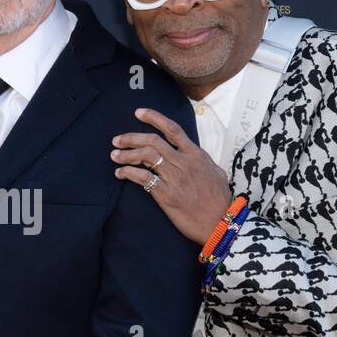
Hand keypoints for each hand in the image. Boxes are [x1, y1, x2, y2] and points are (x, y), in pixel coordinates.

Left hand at [112, 107, 231, 244]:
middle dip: (131, 138)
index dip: (154, 118)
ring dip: (126, 154)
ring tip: (114, 155)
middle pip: (153, 141)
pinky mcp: (166, 195)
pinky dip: (128, 173)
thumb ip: (203, 161)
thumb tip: (196, 155)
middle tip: (117, 140)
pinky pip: (143, 178)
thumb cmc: (221, 201)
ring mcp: (175, 178)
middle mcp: (184, 163)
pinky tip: (120, 174)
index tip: (138, 113)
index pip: (173, 129)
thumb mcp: (216, 173)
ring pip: (145, 156)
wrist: (221, 223)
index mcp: (196, 155)